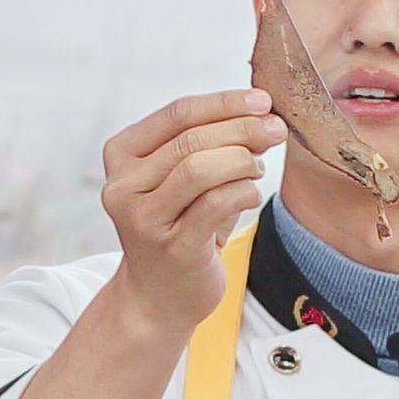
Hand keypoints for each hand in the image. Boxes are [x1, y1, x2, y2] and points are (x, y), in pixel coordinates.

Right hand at [95, 89, 283, 333]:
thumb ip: (211, 145)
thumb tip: (260, 115)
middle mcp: (124, 185)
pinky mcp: (171, 246)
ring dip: (242, 161)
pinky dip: (243, 191)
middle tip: (276, 129)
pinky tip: (249, 194)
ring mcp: (144, 218)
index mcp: (122, 155)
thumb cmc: (177, 229)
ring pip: (200, 168)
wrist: (157, 297)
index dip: (225, 103)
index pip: (177, 114)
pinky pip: (216, 203)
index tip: (263, 101)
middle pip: (191, 139)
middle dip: (242, 129)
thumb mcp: (183, 180)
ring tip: (257, 167)